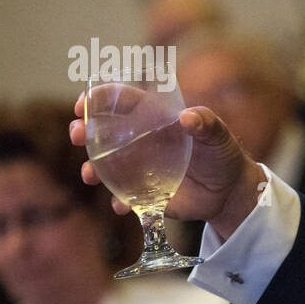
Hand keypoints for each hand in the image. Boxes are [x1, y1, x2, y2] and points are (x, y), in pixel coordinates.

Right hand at [70, 96, 266, 239]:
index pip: (120, 100)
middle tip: (76, 135)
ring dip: (91, 169)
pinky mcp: (143, 192)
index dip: (98, 98)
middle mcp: (139, 140)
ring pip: (104, 165)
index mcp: (153, 118)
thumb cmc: (221, 154)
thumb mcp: (218, 136)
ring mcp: (137, 167)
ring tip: (89, 175)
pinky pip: (123, 196)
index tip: (82, 104)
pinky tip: (121, 205)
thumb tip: (187, 118)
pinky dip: (118, 201)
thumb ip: (206, 124)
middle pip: (101, 131)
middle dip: (82, 130)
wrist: (227, 191)